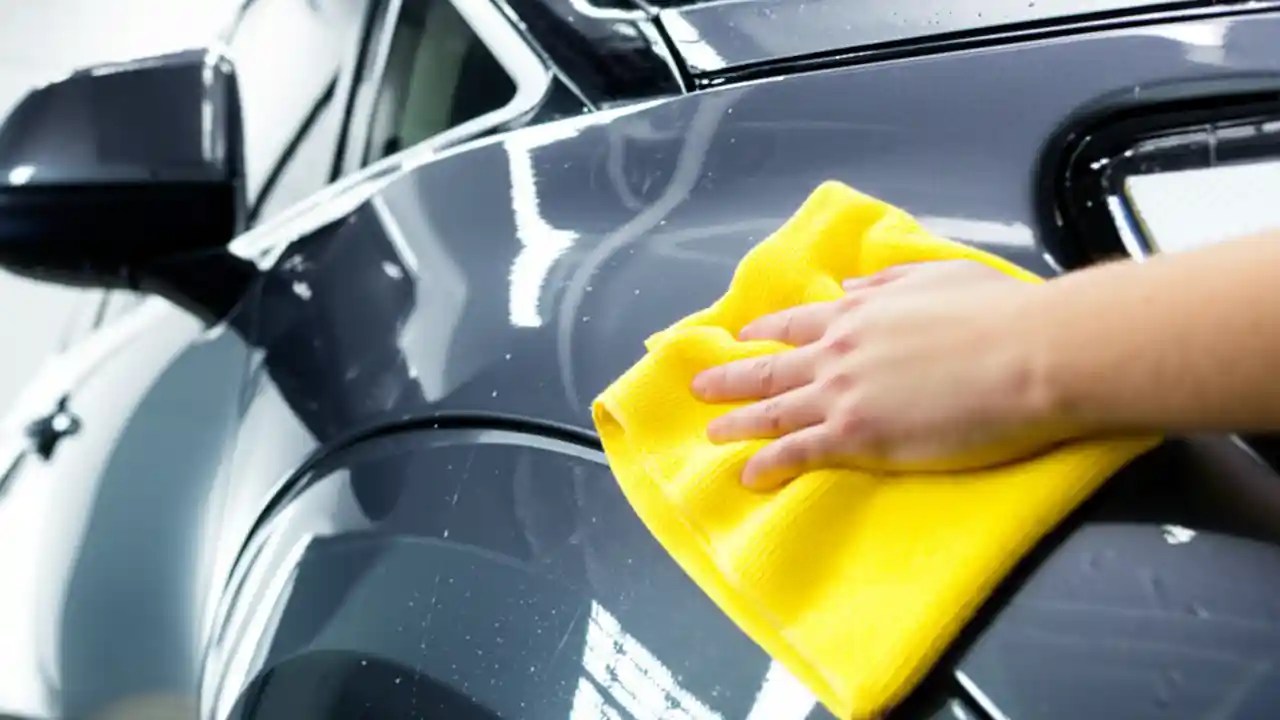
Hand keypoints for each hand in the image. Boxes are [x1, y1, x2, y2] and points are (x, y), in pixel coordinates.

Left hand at [692, 260, 1077, 488]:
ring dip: (737, 423)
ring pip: (774, 411)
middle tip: (699, 389)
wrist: (1028, 354)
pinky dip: (768, 464)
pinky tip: (748, 475)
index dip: (765, 333)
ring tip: (710, 433)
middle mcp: (838, 350)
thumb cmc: (998, 313)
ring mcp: (842, 395)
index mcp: (858, 311)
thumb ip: (886, 281)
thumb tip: (849, 285)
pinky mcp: (857, 437)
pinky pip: (798, 453)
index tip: (741, 338)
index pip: (797, 323)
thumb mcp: (937, 276)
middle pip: (770, 368)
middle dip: (731, 378)